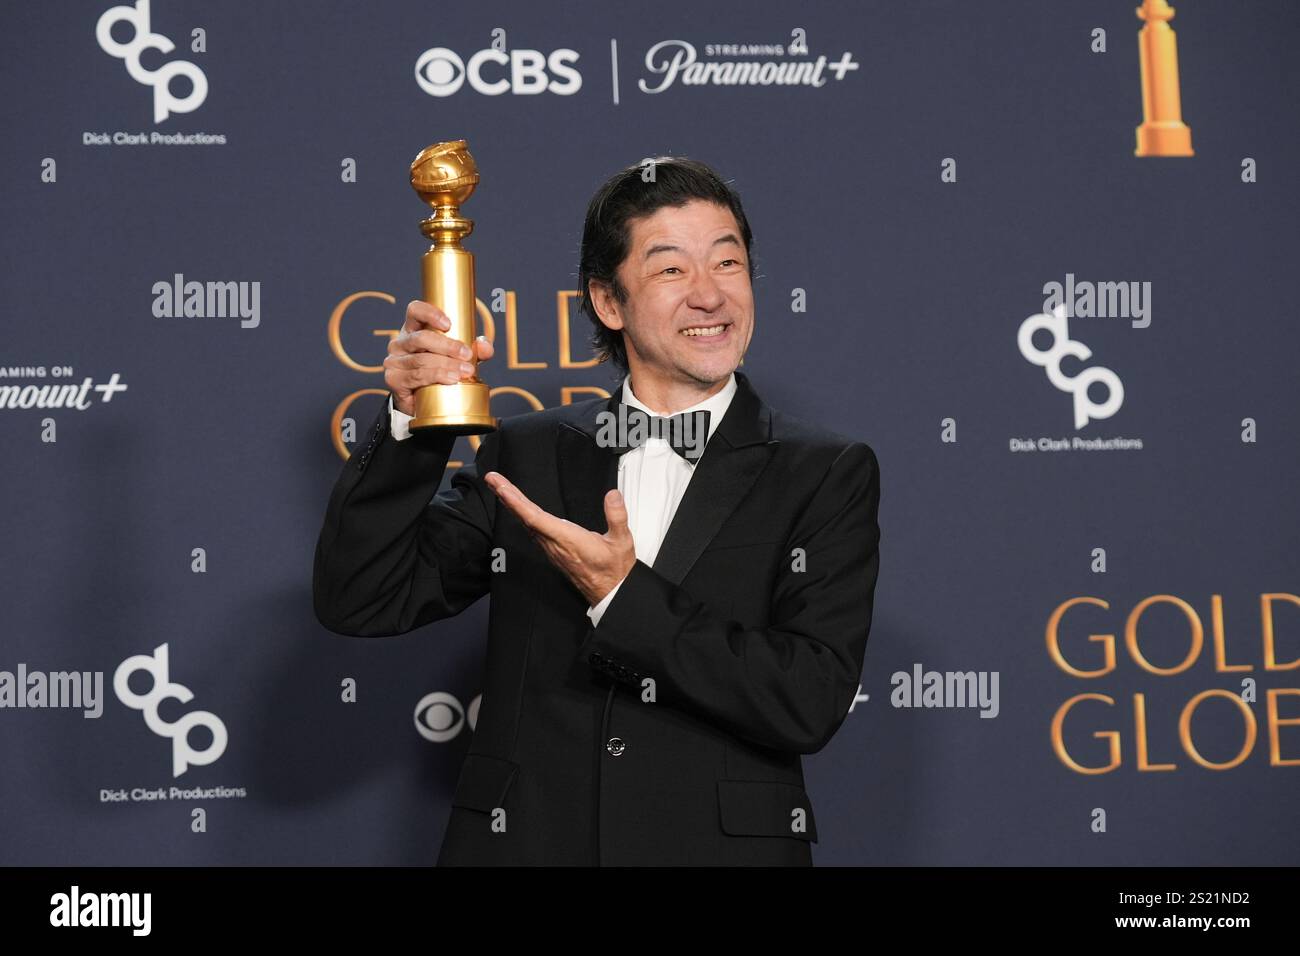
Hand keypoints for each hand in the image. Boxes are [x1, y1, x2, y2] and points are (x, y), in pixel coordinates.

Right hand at [383, 300, 494, 416]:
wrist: (420, 401)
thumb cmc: (439, 371)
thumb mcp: (458, 358)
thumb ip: (474, 350)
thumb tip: (485, 346)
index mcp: (413, 329)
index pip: (415, 311)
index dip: (430, 313)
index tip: (448, 324)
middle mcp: (400, 342)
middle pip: (421, 338)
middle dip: (447, 346)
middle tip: (467, 354)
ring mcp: (394, 361)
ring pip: (422, 359)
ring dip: (447, 365)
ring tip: (466, 371)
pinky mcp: (394, 379)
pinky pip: (417, 376)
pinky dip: (436, 376)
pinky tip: (451, 379)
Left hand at [483, 472, 635, 606]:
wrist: (610, 592)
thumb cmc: (614, 569)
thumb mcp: (622, 541)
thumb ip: (617, 516)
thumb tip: (612, 495)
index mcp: (568, 539)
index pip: (535, 517)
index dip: (516, 502)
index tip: (501, 488)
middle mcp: (555, 544)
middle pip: (524, 517)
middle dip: (506, 496)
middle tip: (492, 479)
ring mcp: (552, 549)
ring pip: (526, 523)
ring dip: (511, 504)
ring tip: (501, 487)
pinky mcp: (553, 551)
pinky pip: (532, 529)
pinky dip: (521, 514)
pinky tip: (518, 509)